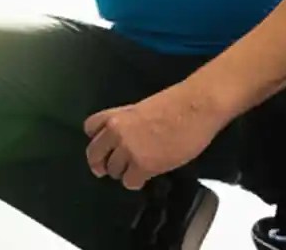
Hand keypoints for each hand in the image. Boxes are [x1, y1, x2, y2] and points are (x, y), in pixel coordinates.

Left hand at [83, 84, 227, 190]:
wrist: (195, 107)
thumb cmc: (176, 104)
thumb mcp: (141, 109)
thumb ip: (127, 123)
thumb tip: (125, 139)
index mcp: (115, 115)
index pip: (90, 128)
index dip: (98, 139)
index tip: (105, 146)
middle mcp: (115, 132)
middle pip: (94, 155)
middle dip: (101, 164)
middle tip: (111, 169)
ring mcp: (128, 150)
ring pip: (113, 171)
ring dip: (124, 172)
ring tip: (138, 169)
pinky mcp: (143, 165)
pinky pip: (130, 182)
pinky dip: (137, 182)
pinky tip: (147, 176)